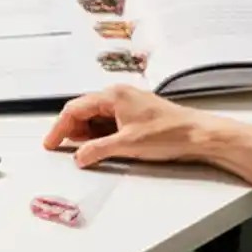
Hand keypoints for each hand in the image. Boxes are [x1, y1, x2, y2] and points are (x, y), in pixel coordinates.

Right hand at [43, 84, 221, 168]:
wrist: (200, 135)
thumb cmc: (170, 132)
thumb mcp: (126, 145)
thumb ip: (97, 150)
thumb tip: (79, 156)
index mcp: (113, 95)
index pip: (75, 109)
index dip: (59, 128)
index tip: (51, 143)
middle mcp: (119, 95)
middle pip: (83, 110)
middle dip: (71, 130)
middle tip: (63, 148)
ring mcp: (128, 104)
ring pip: (96, 116)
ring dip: (86, 133)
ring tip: (82, 150)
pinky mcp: (136, 115)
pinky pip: (109, 121)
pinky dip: (100, 134)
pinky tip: (100, 146)